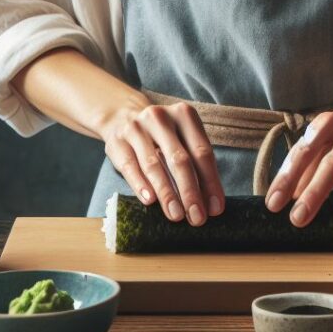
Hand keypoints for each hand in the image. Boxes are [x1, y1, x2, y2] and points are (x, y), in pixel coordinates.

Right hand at [102, 99, 224, 225]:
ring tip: (176, 215)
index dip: (211, 181)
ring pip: (154, 165)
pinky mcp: (117, 142)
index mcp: (184, 114)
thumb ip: (197, 164)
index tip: (215, 208)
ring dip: (167, 193)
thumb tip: (211, 203)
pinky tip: (150, 201)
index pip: (202, 151)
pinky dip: (140, 185)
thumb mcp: (182, 138)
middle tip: (197, 217)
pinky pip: (130, 166)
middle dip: (190, 191)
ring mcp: (136, 128)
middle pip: (179, 159)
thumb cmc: (163, 135)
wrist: (123, 117)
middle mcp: (160, 118)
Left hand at [263, 88, 332, 227]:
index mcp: (322, 125)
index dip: (285, 177)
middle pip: (314, 157)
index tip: (272, 202)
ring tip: (303, 218)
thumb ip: (313, 166)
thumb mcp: (331, 141)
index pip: (300, 153)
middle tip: (285, 213)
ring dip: (317, 192)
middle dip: (297, 185)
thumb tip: (293, 194)